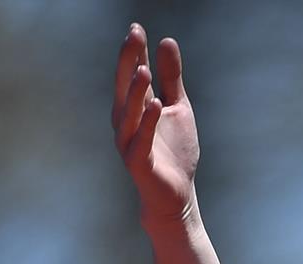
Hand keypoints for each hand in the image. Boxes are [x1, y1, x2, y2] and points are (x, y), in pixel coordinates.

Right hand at [113, 23, 199, 224]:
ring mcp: (130, 143)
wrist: (177, 197)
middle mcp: (127, 122)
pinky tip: (157, 105)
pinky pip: (141, 141)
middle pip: (125, 88)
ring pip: (129, 114)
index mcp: (135, 107)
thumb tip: (166, 41)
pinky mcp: (138, 164)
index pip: (132, 73)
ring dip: (135, 92)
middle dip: (129, 63)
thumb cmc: (174, 153)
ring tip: (143, 70)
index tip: (137, 28)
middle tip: (134, 36)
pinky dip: (148, 123)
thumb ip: (172, 78)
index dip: (134, 52)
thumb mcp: (178, 108)